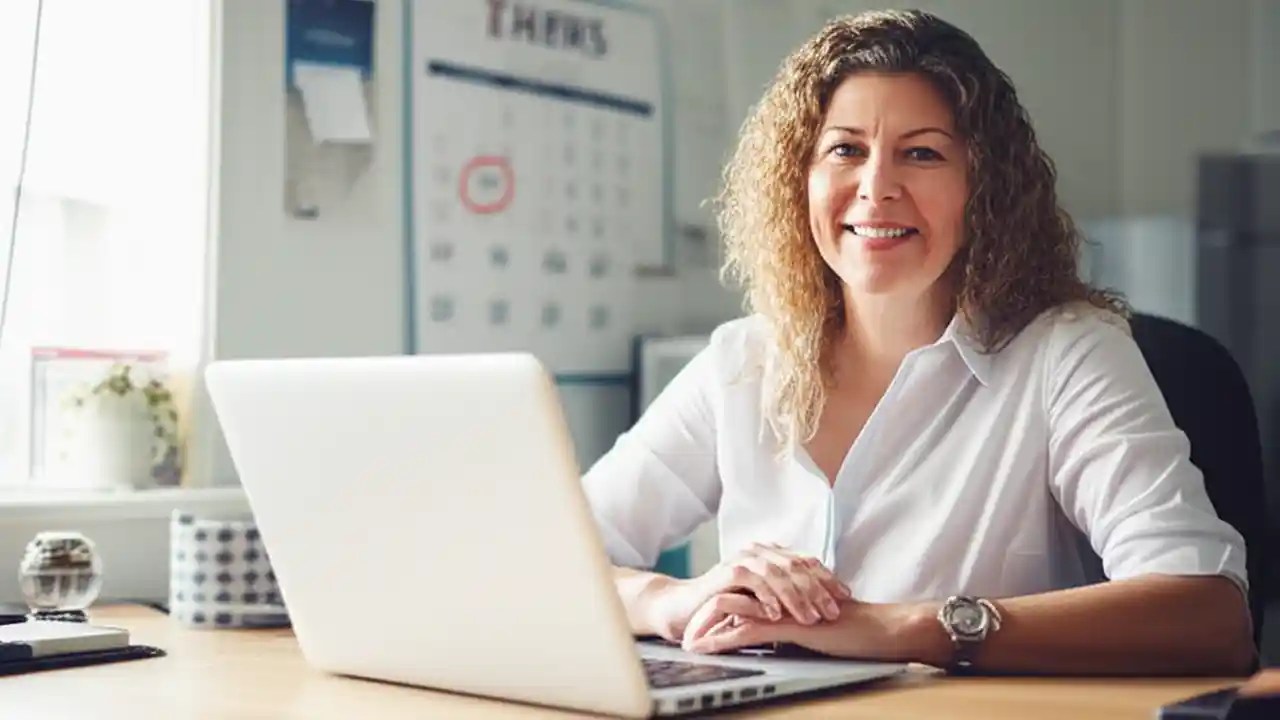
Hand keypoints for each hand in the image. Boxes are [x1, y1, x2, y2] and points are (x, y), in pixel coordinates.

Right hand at [647, 543, 850, 641]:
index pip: (807, 561)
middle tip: (832, 611)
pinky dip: (766, 597)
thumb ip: (788, 596)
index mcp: (772, 555)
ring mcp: (742, 560)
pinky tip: (777, 614)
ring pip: (777, 573)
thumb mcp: (765, 601)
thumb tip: (825, 604)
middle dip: (818, 590)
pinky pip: (752, 581)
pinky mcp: (725, 573)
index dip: (828, 578)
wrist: (687, 609)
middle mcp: (759, 553)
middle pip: (796, 566)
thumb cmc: (729, 607)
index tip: (846, 596)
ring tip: (810, 617)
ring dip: (796, 596)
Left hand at [682, 594, 935, 661]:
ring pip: (728, 609)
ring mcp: (779, 606)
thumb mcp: (810, 624)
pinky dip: (719, 640)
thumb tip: (767, 632)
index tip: (696, 621)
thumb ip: (787, 623)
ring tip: (685, 642)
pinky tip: (703, 649)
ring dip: (703, 626)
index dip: (714, 604)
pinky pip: (743, 631)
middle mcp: (776, 592)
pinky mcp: (784, 624)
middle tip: (680, 629)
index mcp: (780, 590)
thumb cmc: (850, 628)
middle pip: (726, 594)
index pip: (738, 591)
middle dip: (700, 613)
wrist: (876, 629)